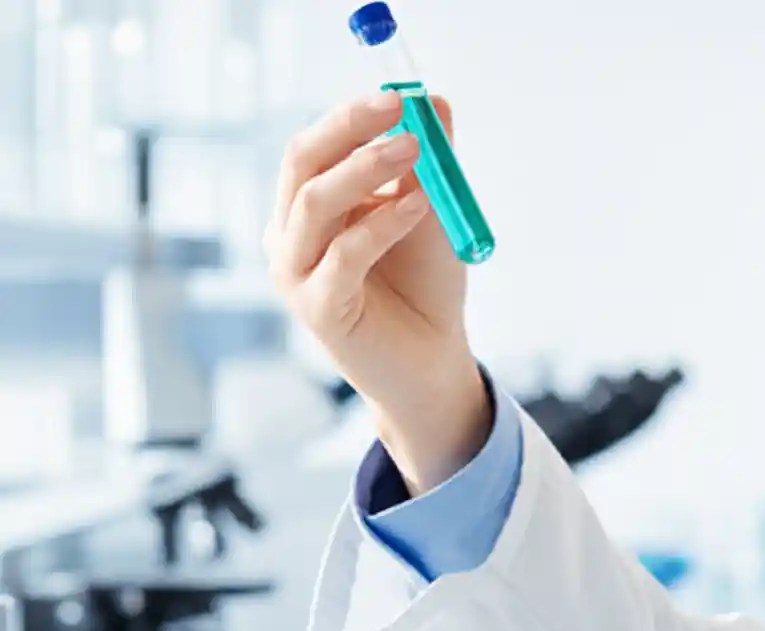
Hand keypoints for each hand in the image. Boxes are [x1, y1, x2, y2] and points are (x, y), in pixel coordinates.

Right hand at [264, 90, 491, 494]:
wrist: (433, 362)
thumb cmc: (425, 287)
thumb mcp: (431, 213)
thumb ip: (428, 164)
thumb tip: (434, 99)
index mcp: (309, 208)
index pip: (314, 147)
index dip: (350, 116)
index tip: (396, 95)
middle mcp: (290, 235)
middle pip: (301, 164)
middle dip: (347, 127)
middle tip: (396, 108)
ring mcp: (296, 274)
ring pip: (314, 203)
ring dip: (365, 169)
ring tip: (413, 149)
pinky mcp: (319, 309)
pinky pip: (344, 254)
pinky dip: (382, 223)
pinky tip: (418, 207)